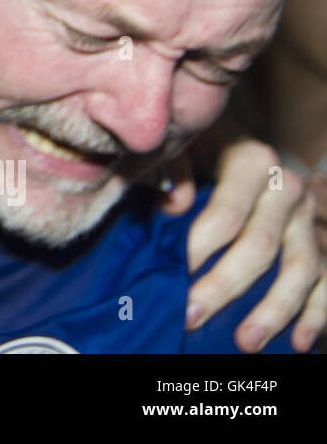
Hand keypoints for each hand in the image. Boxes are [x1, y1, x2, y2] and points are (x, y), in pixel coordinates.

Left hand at [161, 138, 325, 351]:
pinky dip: (316, 313)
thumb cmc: (206, 147)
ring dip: (274, 310)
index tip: (173, 276)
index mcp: (253, 162)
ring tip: (245, 342)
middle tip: (192, 316)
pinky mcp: (320, 238)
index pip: (227, 214)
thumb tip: (175, 205)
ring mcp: (308, 217)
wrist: (249, 142)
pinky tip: (298, 341)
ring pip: (301, 268)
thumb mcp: (186, 144)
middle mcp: (287, 189)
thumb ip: (174, 167)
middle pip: (261, 246)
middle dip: (225, 286)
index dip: (200, 249)